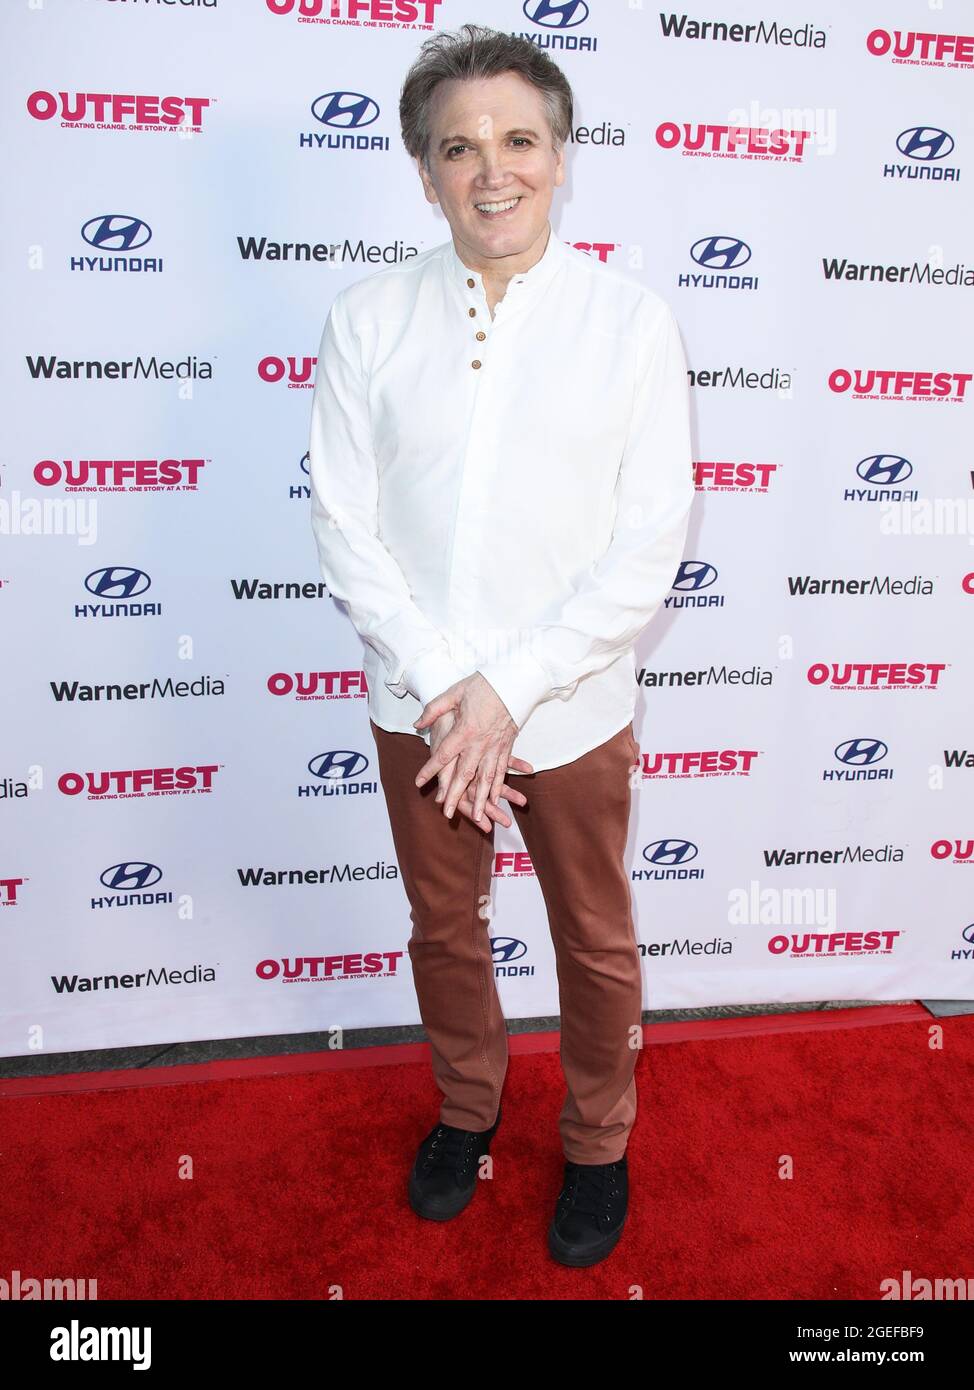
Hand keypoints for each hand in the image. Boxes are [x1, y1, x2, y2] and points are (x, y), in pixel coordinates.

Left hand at [414, 673, 534, 825]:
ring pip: (486, 778)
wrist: (514, 682)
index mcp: (464, 730)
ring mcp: (496, 746)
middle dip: (456, 796)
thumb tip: (418, 724)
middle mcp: (480, 743)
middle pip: (465, 775)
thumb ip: (434, 710)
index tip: (419, 783)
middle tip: (447, 813)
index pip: (443, 755)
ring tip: (477, 817)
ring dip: (481, 799)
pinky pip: (502, 770)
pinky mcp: (507, 746)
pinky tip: (495, 799)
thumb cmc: (483, 685)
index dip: (429, 770)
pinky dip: (498, 787)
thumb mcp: (454, 692)